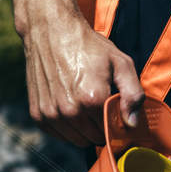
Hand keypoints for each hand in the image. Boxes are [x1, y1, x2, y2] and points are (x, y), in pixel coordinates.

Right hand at [20, 4, 144, 147]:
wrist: (52, 31)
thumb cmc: (88, 46)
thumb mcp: (120, 62)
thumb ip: (132, 94)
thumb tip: (132, 123)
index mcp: (92, 99)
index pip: (111, 130)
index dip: (116, 123)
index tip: (116, 112)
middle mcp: (69, 111)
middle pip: (94, 138)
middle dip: (101, 127)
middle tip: (101, 106)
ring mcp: (51, 114)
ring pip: (77, 140)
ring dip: (84, 129)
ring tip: (86, 104)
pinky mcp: (37, 114)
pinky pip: (59, 134)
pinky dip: (67, 127)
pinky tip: (71, 106)